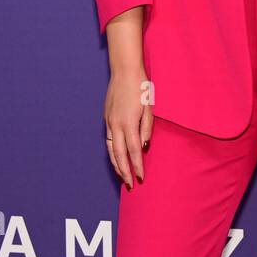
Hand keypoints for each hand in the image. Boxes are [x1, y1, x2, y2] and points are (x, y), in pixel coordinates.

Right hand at [104, 69, 152, 188]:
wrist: (124, 71)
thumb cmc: (141, 88)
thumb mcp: (149, 107)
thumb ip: (146, 128)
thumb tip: (144, 146)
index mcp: (129, 123)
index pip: (133, 151)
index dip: (137, 166)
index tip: (141, 178)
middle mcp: (116, 125)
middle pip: (120, 155)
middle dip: (125, 172)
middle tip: (130, 186)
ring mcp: (109, 122)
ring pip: (111, 150)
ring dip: (116, 165)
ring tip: (122, 177)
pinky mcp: (106, 118)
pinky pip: (109, 140)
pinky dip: (112, 153)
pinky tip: (116, 158)